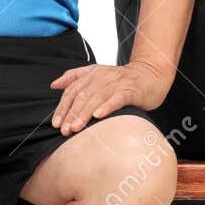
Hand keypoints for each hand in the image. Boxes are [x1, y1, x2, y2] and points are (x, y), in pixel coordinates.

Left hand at [47, 61, 170, 135]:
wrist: (150, 76)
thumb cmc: (121, 81)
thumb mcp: (96, 75)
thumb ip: (74, 77)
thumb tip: (53, 84)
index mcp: (92, 73)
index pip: (72, 90)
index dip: (63, 107)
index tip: (56, 123)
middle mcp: (103, 76)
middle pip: (82, 95)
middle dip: (72, 114)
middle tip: (65, 130)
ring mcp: (117, 82)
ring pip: (97, 97)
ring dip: (85, 113)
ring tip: (76, 128)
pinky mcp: (131, 90)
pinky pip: (117, 98)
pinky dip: (107, 106)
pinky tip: (98, 116)